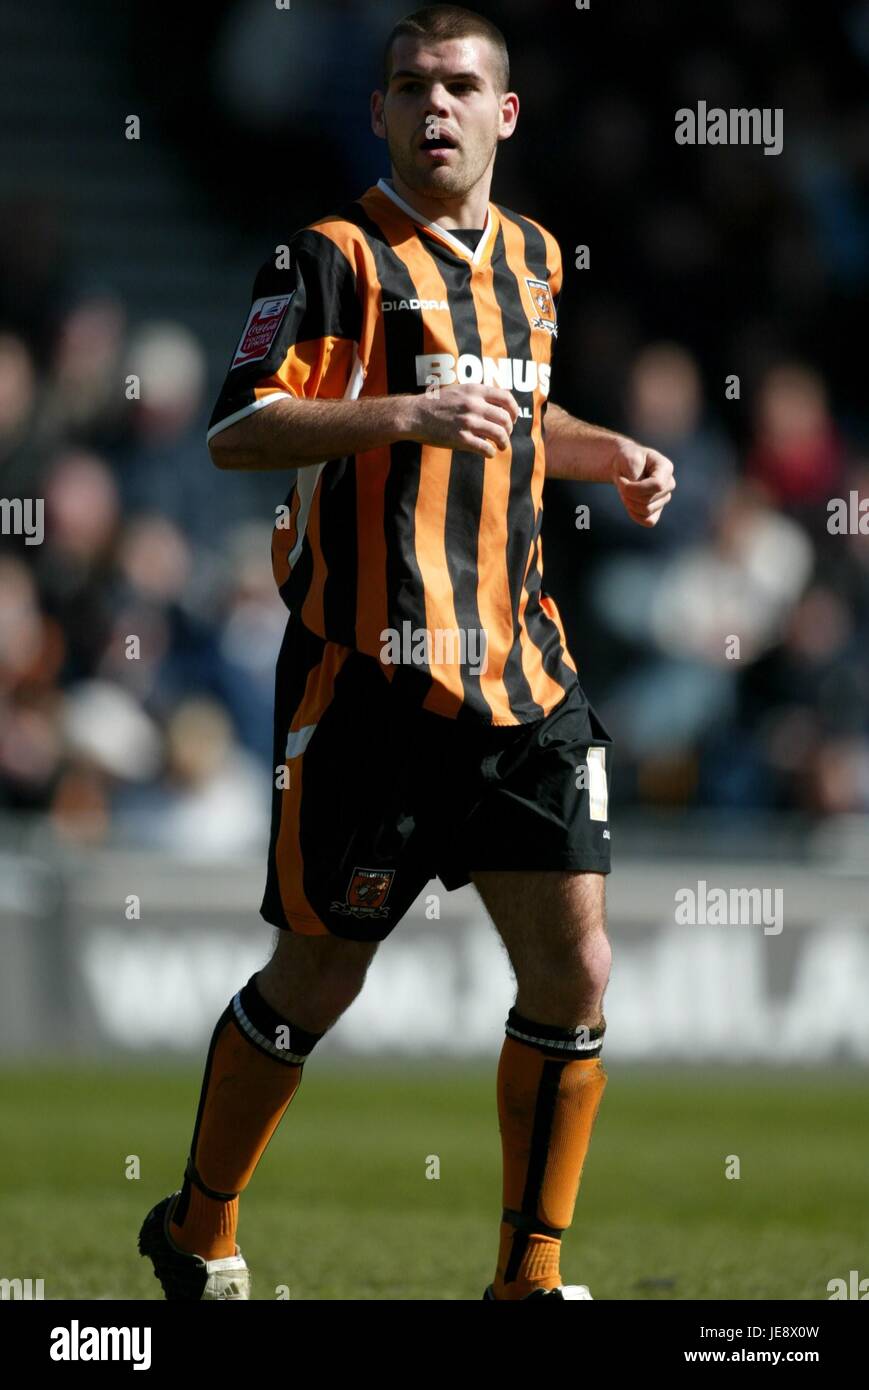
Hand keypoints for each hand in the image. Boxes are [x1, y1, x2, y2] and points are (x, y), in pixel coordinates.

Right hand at [401, 384, 519, 458]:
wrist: (415, 415)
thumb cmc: (437, 404)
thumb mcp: (459, 390)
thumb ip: (478, 395)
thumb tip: (499, 405)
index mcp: (475, 391)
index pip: (506, 398)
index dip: (514, 410)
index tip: (513, 419)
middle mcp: (474, 405)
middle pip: (505, 418)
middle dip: (509, 429)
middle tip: (505, 436)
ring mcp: (468, 422)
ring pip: (500, 434)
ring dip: (504, 443)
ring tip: (502, 447)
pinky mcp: (461, 439)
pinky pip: (486, 448)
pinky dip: (491, 452)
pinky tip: (489, 453)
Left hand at [610, 438, 675, 526]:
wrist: (624, 466)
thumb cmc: (628, 459)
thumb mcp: (629, 459)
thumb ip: (635, 475)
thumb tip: (638, 495)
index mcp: (666, 468)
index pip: (657, 485)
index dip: (637, 488)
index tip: (623, 481)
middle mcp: (669, 484)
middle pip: (649, 500)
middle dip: (629, 494)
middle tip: (621, 483)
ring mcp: (664, 498)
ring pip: (646, 511)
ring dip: (629, 503)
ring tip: (624, 491)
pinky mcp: (657, 510)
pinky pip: (649, 521)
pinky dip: (635, 515)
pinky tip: (628, 504)